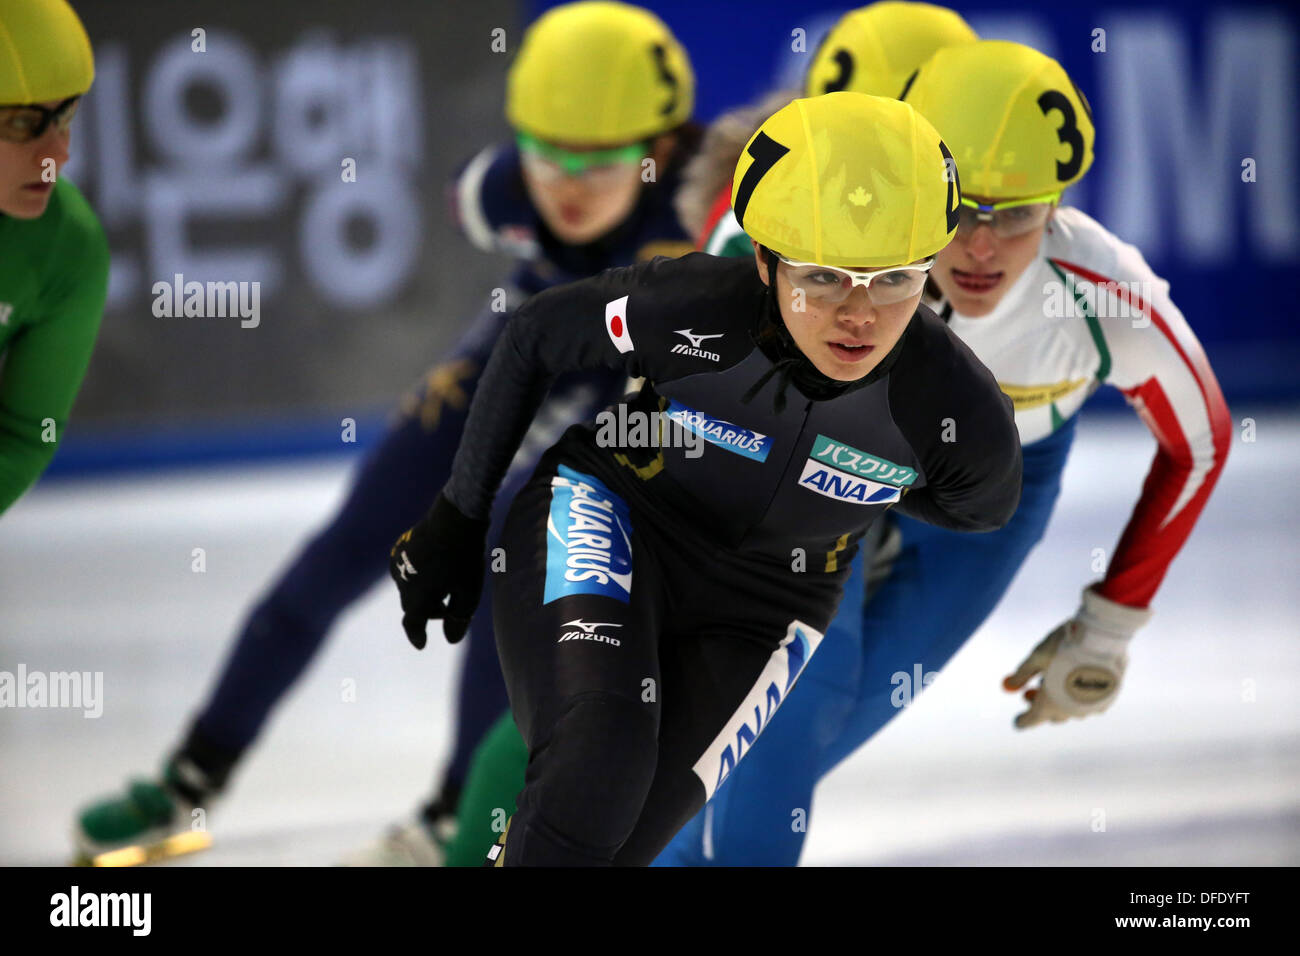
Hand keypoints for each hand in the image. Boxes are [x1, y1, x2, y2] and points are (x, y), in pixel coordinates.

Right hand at [389, 492, 489, 648]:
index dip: (417, 636)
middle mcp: (402, 584)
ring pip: (410, 588)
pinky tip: (434, 567)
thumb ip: (459, 619)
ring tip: (445, 585)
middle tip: (450, 607)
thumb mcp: (469, 594)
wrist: (454, 518)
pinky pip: (407, 570)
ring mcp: (398, 564)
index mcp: (416, 599)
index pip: (412, 625)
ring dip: (424, 592)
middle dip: (431, 611)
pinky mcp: (400, 548)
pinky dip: (418, 575)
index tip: (422, 644)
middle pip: (414, 606)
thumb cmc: (465, 559)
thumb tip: (451, 640)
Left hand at [1002, 585, 1151, 729]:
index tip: (1018, 721)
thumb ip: (1023, 673)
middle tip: (1031, 694)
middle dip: (1041, 706)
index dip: (1023, 720)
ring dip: (1062, 700)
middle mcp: (1071, 712)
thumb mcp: (1037, 657)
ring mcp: (1091, 707)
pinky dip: (1081, 695)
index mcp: (1048, 705)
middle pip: (1053, 715)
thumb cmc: (1064, 648)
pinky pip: (1091, 702)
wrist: (1103, 640)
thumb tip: (1010, 685)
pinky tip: (1079, 678)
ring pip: (1073, 709)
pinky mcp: (1108, 699)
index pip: (1032, 720)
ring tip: (1056, 680)